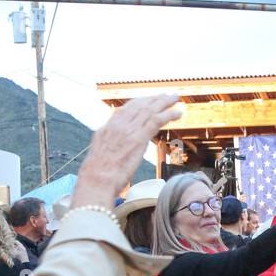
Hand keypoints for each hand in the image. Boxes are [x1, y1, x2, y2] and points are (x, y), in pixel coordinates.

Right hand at [72, 94, 181, 208]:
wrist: (97, 179)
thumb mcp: (100, 154)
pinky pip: (156, 121)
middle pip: (140, 105)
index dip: (140, 102)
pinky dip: (168, 115)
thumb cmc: (97, 175)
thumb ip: (109, 145)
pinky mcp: (138, 138)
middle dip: (154, 99)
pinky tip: (178, 113)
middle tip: (167, 96)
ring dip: (164, 103)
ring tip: (175, 98)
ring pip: (149, 110)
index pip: (126, 109)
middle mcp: (118, 124)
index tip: (150, 100)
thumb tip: (115, 146)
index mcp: (108, 127)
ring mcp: (128, 130)